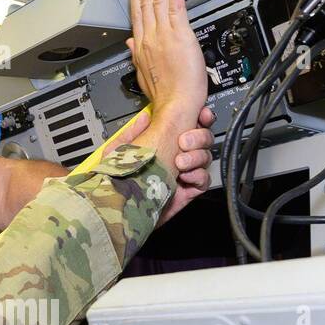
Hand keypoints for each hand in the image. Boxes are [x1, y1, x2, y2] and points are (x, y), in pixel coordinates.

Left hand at [121, 105, 215, 225]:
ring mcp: (185, 172)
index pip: (190, 124)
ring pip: (205, 157)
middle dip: (198, 136)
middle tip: (183, 141)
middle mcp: (178, 155)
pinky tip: (185, 175)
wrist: (122, 209)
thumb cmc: (119, 182)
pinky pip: (204, 179)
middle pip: (204, 138)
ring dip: (196, 156)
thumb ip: (132, 133)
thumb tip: (144, 118)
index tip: (200, 114)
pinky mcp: (188, 190)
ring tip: (180, 161)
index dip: (200, 117)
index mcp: (166, 142)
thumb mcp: (120, 154)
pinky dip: (198, 175)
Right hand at [125, 0, 207, 130]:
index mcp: (142, 47)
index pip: (138, 14)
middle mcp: (150, 38)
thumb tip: (131, 45)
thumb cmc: (164, 97)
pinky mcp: (180, 36)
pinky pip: (176, 7)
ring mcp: (164, 35)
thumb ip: (138, 56)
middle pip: (146, 1)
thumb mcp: (144, 75)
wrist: (174, 107)